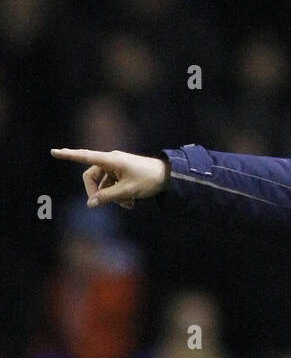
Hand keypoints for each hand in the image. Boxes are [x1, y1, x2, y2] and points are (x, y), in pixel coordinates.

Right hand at [50, 147, 169, 208]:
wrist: (168, 177)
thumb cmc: (148, 180)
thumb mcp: (127, 192)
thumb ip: (107, 197)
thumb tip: (90, 204)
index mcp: (110, 160)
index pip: (85, 157)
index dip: (69, 155)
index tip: (54, 152)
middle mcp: (111, 160)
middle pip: (93, 177)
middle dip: (98, 193)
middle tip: (105, 205)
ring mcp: (117, 167)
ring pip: (105, 184)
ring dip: (113, 197)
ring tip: (129, 205)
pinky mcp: (122, 173)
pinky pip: (114, 185)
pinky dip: (120, 195)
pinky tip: (132, 204)